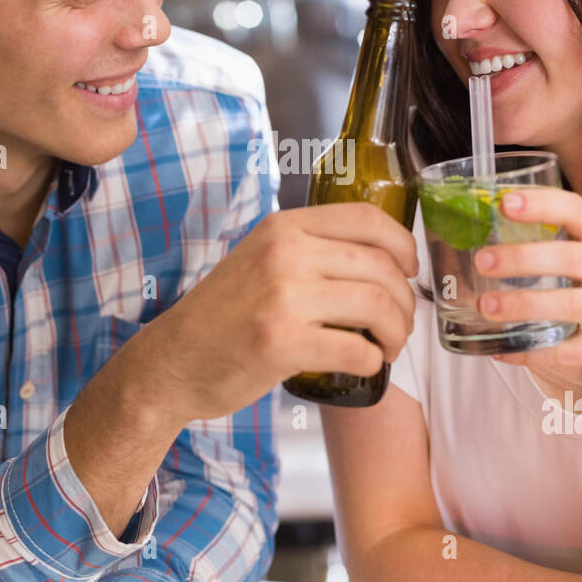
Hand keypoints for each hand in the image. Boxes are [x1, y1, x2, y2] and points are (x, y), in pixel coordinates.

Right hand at [114, 203, 417, 423]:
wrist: (171, 361)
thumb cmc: (222, 316)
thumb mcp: (260, 259)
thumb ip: (309, 250)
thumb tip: (383, 262)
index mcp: (284, 227)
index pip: (367, 217)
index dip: (403, 245)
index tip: (410, 271)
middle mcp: (285, 253)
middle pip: (381, 266)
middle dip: (404, 301)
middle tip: (400, 325)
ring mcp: (282, 297)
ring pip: (376, 305)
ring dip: (396, 332)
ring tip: (388, 347)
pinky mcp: (281, 343)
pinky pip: (355, 349)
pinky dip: (372, 362)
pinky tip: (365, 365)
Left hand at [475, 186, 581, 382]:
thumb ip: (545, 238)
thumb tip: (477, 223)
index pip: (577, 211)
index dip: (542, 204)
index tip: (505, 203)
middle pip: (570, 258)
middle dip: (522, 258)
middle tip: (482, 261)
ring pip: (570, 304)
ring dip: (523, 304)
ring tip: (486, 304)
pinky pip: (566, 350)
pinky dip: (531, 350)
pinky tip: (501, 347)